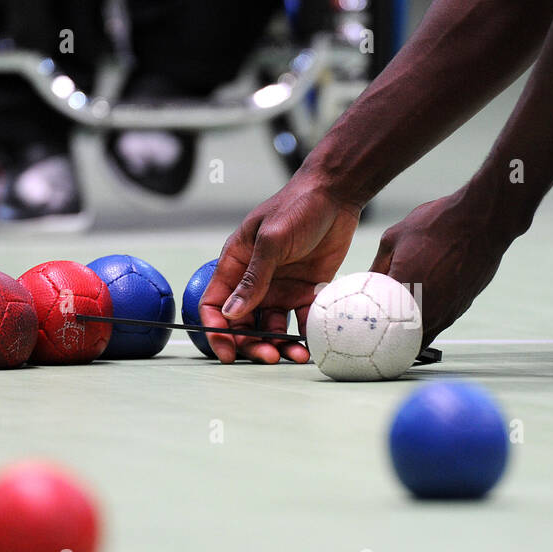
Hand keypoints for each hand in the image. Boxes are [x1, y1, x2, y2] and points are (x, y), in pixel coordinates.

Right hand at [200, 175, 360, 362]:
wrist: (337, 194)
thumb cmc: (298, 206)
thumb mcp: (272, 240)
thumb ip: (254, 278)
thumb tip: (230, 314)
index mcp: (236, 264)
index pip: (214, 304)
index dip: (216, 331)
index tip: (228, 353)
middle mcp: (255, 280)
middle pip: (243, 323)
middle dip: (253, 344)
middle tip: (270, 357)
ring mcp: (280, 288)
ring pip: (273, 327)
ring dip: (281, 344)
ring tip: (296, 355)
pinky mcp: (306, 291)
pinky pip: (302, 320)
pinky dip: (305, 335)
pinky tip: (314, 344)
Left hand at [370, 193, 511, 346]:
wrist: (481, 222)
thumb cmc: (436, 225)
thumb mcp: (394, 238)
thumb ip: (377, 266)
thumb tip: (367, 280)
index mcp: (404, 293)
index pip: (380, 323)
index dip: (370, 330)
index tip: (362, 330)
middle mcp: (427, 310)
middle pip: (403, 340)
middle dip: (390, 341)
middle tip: (378, 338)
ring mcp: (447, 312)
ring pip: (424, 335)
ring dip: (411, 335)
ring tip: (398, 332)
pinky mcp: (461, 308)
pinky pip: (440, 323)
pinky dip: (429, 322)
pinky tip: (423, 311)